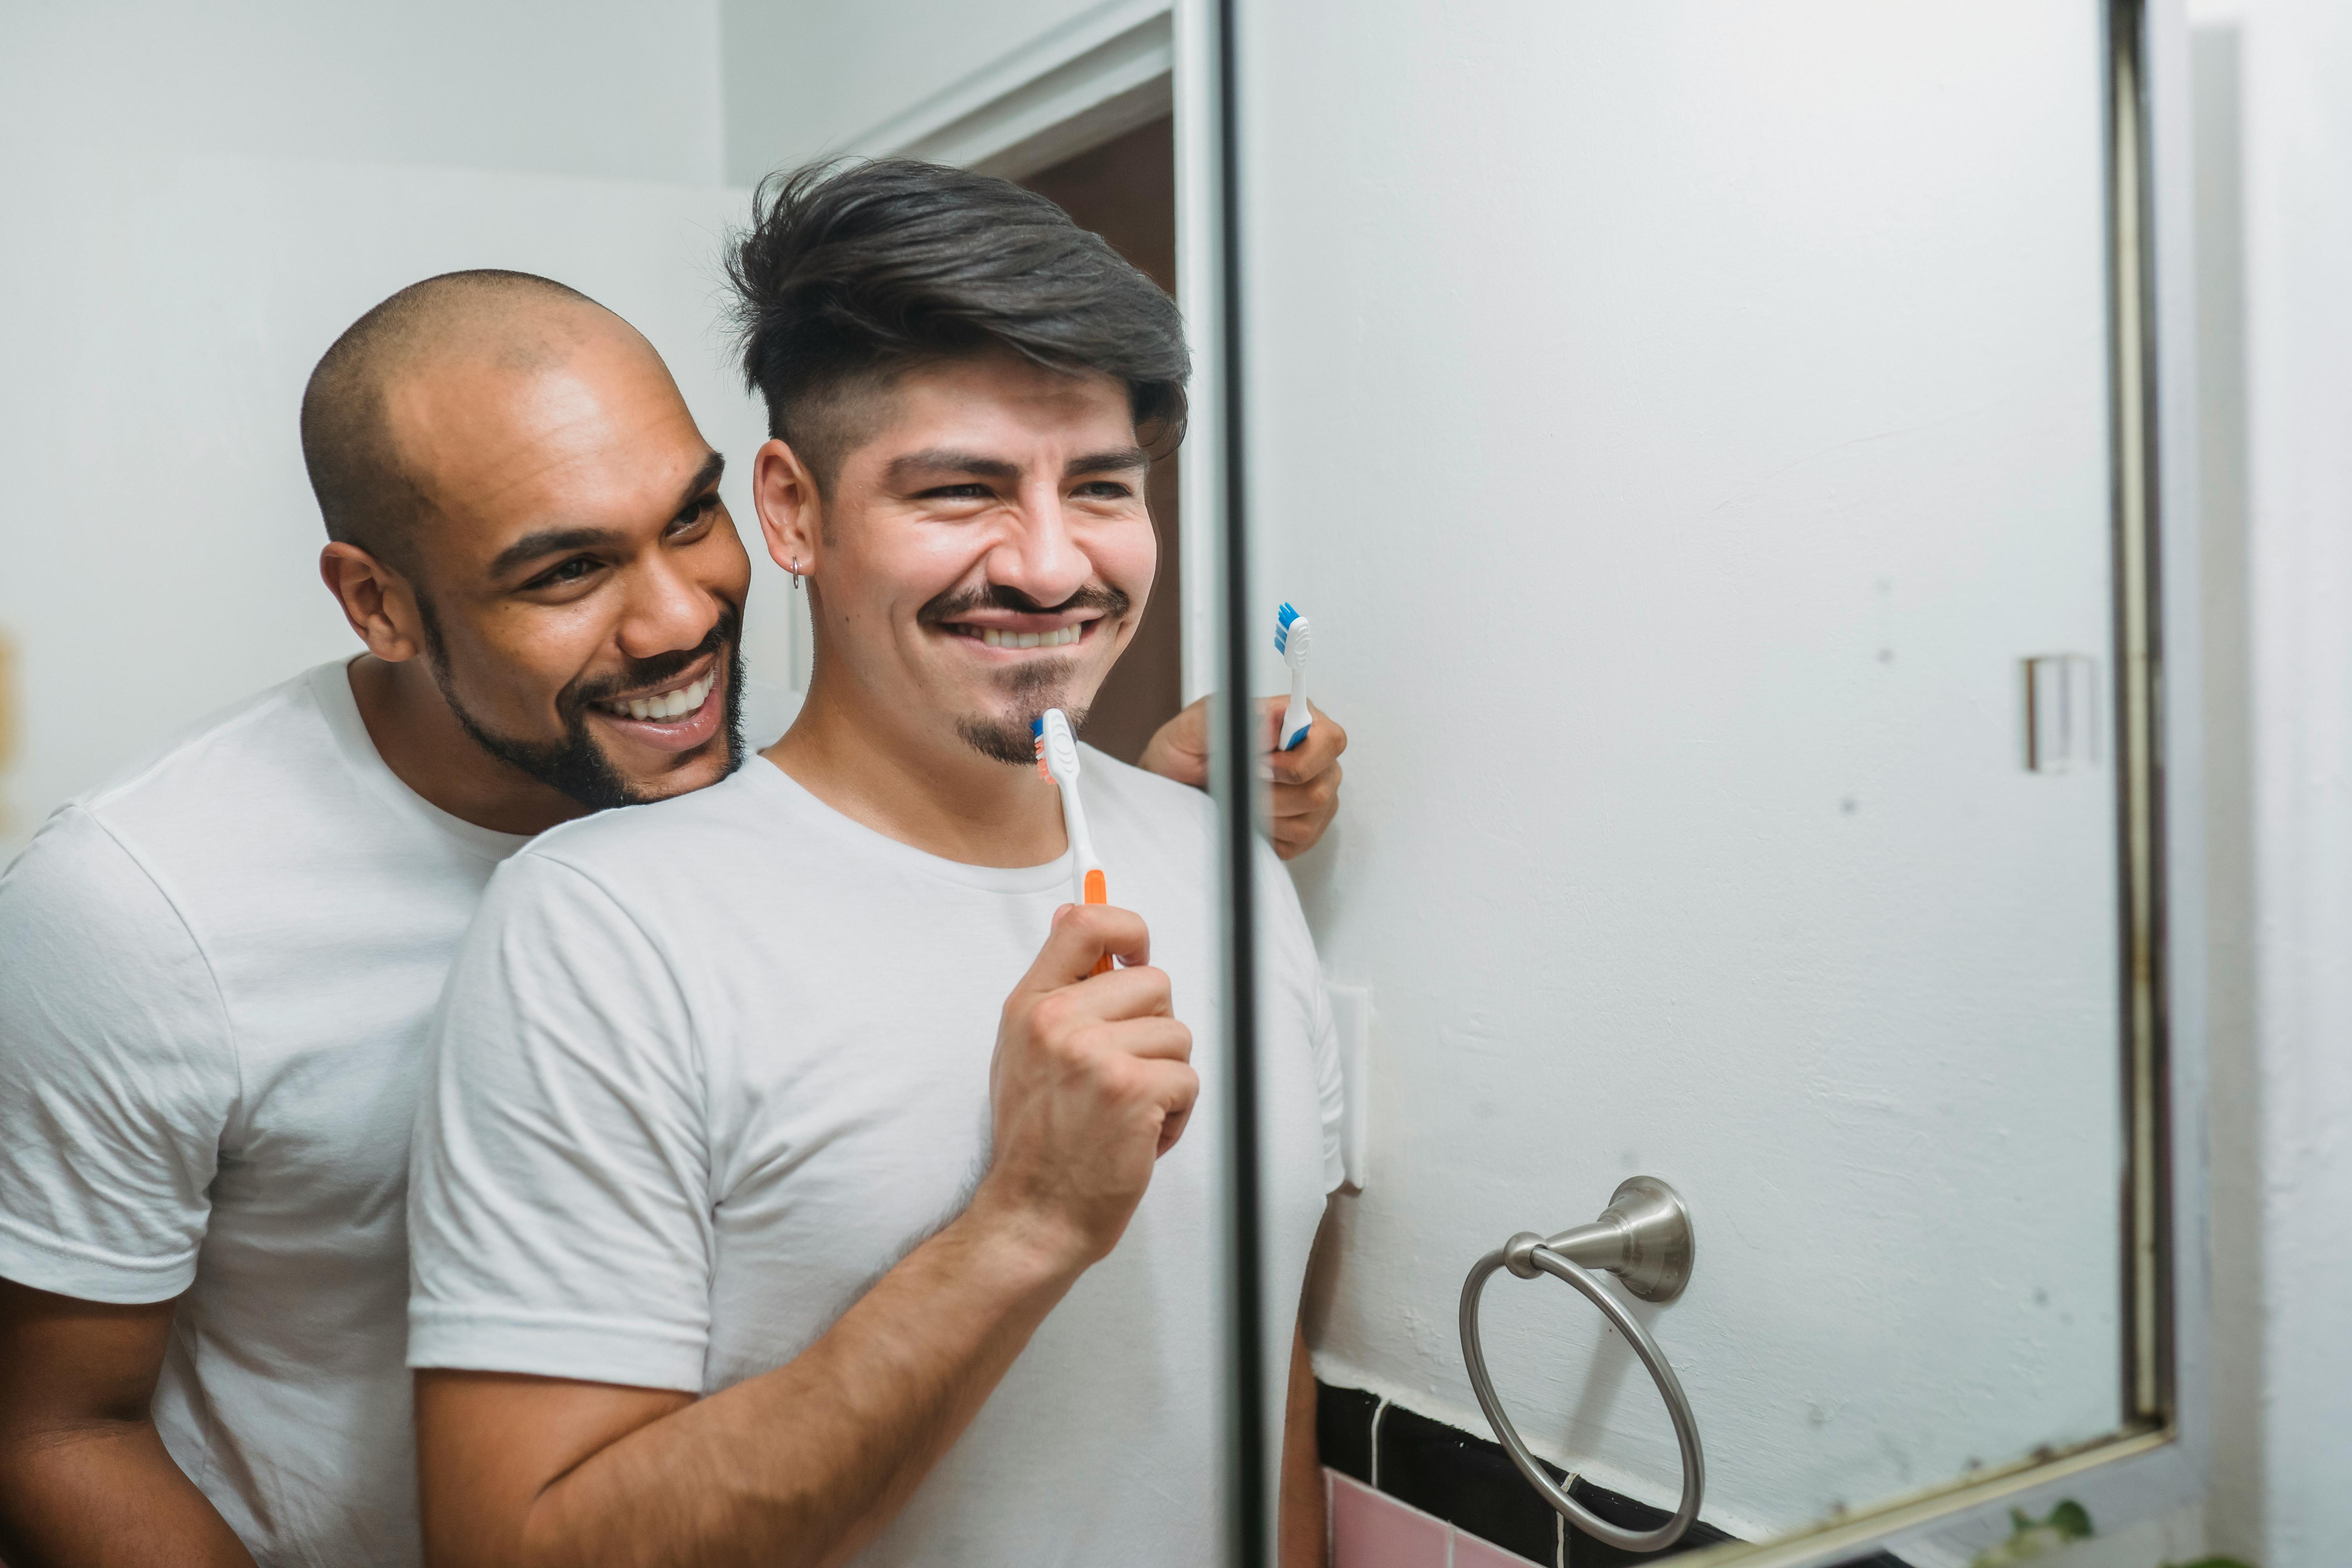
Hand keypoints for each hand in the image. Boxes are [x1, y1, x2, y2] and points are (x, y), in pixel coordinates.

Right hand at [976, 904, 1197, 1271]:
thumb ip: (1054, 988)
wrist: (1033, 1213)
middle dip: (1154, 1030)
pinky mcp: (1134, 1090)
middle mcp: (1059, 1021)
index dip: (1126, 929)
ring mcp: (1097, 1055)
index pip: (1083, 924)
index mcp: (1030, 1005)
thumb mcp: (1022, 1050)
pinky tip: (1139, 1136)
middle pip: (1154, 983)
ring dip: (1166, 1078)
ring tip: (1126, 1112)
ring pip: (1177, 1035)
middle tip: (1123, 1074)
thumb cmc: (1036, 1139)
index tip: (1135, 957)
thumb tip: (1074, 915)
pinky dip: (1176, 1114)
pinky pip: (1188, 1079)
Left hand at [1139, 696, 1347, 860]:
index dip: (1294, 762)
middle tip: (1243, 784)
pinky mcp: (1308, 821)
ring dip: (1269, 812)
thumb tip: (1271, 718)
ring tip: (1242, 797)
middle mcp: (1316, 755)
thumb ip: (1237, 719)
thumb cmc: (1188, 747)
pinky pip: (1302, 838)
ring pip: (1310, 814)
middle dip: (1274, 793)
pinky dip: (1271, 833)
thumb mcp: (1196, 726)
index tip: (1259, 766)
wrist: (1174, 779)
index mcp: (1298, 719)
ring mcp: (1317, 789)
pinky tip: (1251, 817)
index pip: (1329, 740)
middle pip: (1320, 786)